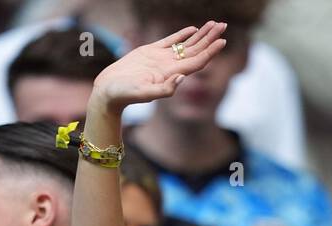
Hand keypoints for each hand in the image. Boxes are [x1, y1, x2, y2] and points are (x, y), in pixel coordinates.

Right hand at [91, 20, 227, 113]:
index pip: (197, 62)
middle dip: (210, 38)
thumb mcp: (143, 93)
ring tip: (214, 24)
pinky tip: (193, 29)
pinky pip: (170, 41)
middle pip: (196, 51)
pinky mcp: (150, 52)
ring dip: (201, 35)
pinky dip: (182, 35)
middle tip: (223, 25)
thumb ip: (164, 89)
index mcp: (172, 75)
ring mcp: (161, 59)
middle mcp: (170, 67)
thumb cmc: (124, 95)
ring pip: (187, 45)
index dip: (211, 51)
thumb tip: (182, 78)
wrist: (108, 92)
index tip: (222, 41)